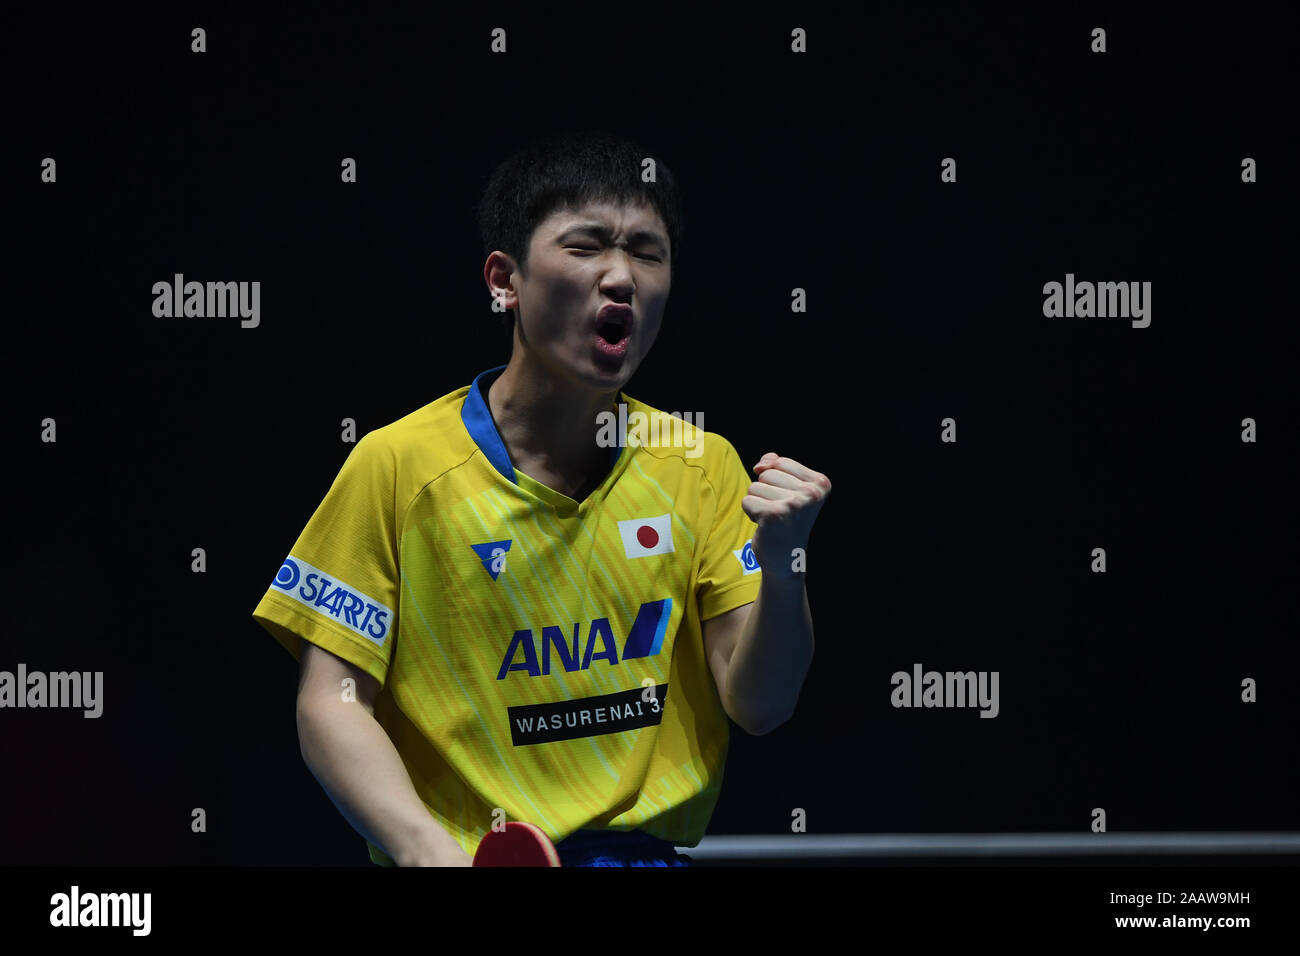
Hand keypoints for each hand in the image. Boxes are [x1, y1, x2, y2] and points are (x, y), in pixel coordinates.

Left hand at [741, 453, 830, 575]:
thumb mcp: (789, 487)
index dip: (776, 481)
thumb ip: (775, 465)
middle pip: (766, 474)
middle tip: (780, 513)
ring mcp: (794, 504)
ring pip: (754, 486)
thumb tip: (760, 464)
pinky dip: (751, 513)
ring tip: (773, 519)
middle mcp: (811, 493)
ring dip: (758, 503)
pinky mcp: (774, 515)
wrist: (787, 559)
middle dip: (766, 492)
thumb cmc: (787, 520)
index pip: (780, 462)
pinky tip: (765, 525)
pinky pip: (747, 501)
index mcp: (820, 483)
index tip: (788, 501)